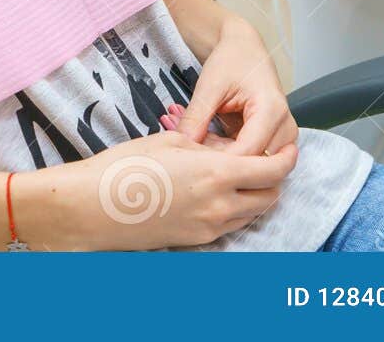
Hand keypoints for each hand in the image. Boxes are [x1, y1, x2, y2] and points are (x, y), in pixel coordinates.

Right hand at [20, 130, 297, 249]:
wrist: (94, 206)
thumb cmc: (128, 166)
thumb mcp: (175, 141)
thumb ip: (211, 147)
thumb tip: (231, 150)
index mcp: (218, 174)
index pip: (273, 170)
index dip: (287, 157)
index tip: (289, 147)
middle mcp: (221, 205)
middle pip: (270, 196)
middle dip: (274, 178)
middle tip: (264, 159)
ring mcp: (210, 228)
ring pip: (252, 214)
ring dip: (255, 195)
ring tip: (237, 174)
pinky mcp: (196, 241)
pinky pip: (230, 225)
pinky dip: (234, 209)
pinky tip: (214, 192)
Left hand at [172, 19, 299, 157]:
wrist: (244, 48)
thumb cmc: (231, 60)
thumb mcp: (209, 87)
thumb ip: (196, 118)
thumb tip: (183, 146)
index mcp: (272, 110)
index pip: (247, 152)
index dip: (217, 158)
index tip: (191, 155)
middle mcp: (285, 126)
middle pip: (253, 162)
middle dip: (219, 159)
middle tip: (191, 145)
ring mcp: (284, 135)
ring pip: (253, 163)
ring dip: (224, 157)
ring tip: (200, 137)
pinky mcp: (277, 139)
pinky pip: (253, 157)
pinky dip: (229, 152)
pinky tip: (210, 139)